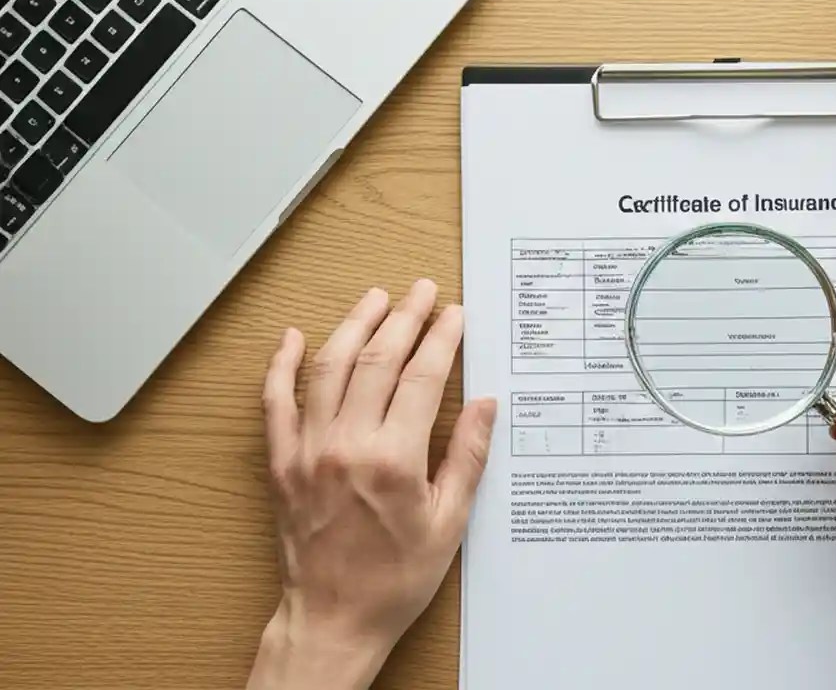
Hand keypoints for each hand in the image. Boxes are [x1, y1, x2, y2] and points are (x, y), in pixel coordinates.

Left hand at [247, 280, 496, 689]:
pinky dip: (282, 365)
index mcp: (395, 459)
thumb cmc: (395, 579)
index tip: (454, 314)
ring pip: (329, 368)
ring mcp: (308, 451)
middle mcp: (347, 445)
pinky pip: (276, 402)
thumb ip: (467, 457)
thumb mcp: (450, 523)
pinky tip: (294, 337)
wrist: (334, 619)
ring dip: (353, 325)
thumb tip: (486, 404)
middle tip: (422, 291)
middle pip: (377, 360)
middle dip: (404, 318)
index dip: (441, 338)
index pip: (422, 377)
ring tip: (375, 298)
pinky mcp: (281, 463)